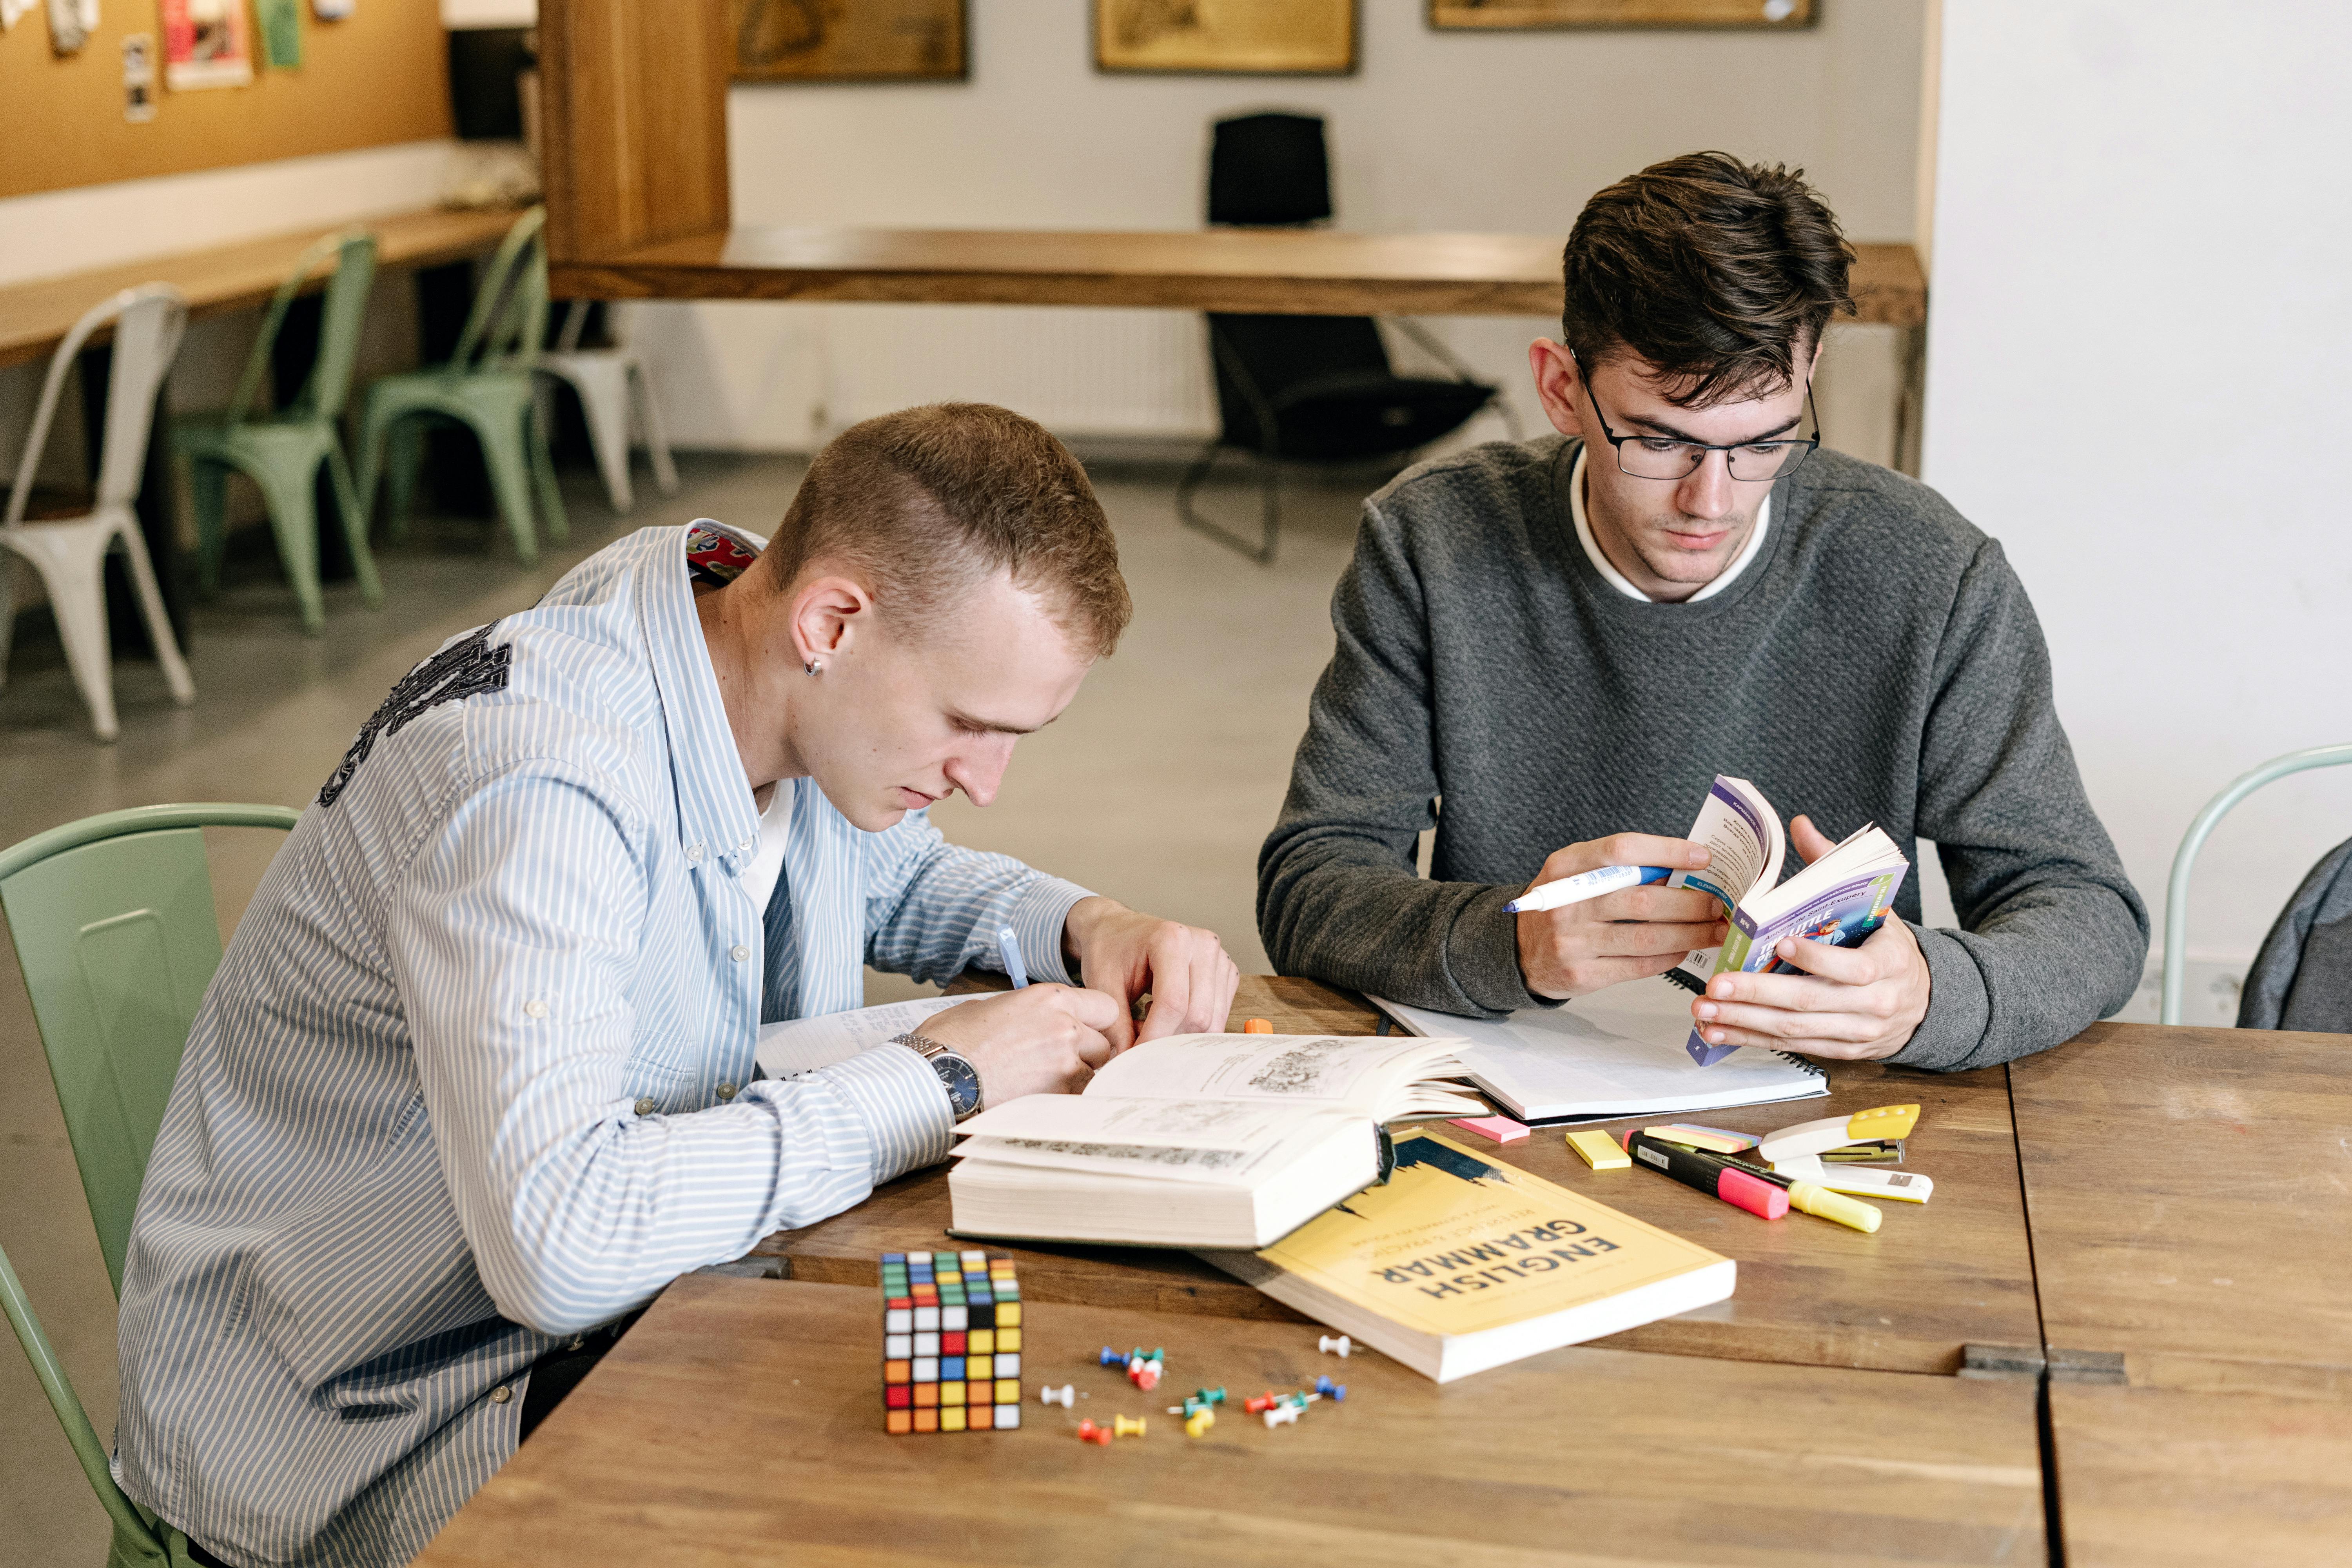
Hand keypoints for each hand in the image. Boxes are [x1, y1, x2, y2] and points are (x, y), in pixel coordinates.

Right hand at [917, 984, 1122, 1105]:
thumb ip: (1021, 1011)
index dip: (1096, 1022)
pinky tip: (1040, 1100)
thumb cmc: (951, 1041)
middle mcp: (1065, 1026)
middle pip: (1104, 1044)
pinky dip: (1065, 1101)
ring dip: (1077, 1080)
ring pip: (1094, 1074)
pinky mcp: (1058, 1095)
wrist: (937, 1078)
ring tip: (1044, 1084)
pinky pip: (1077, 1099)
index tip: (1085, 1031)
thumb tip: (1027, 1020)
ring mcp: (1064, 1063)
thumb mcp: (986, 1008)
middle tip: (1061, 1063)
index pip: (1104, 1007)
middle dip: (1089, 1055)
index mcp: (1049, 998)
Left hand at [1061, 896, 1240, 1050]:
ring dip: (1181, 1034)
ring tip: (1151, 1020)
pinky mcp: (1227, 973)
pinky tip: (1169, 1012)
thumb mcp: (1103, 984)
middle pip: (1198, 1016)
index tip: (1135, 1057)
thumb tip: (1126, 1062)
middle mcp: (1203, 945)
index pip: (1174, 1003)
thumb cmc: (1110, 950)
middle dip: (1168, 1039)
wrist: (1119, 929)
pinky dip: (1193, 1026)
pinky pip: (1218, 1016)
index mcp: (1172, 939)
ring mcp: (1220, 958)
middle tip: (1138, 1038)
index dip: (1154, 1037)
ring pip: (1212, 1021)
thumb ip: (1115, 1025)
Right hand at [1515, 834, 1726, 999]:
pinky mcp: (1582, 974)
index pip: (1622, 850)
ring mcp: (1572, 941)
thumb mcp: (1574, 873)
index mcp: (1566, 866)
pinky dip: (1669, 956)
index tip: (1703, 857)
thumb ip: (1617, 867)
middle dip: (1690, 902)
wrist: (1517, 952)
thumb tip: (1681, 867)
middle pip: (1642, 899)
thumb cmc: (1560, 906)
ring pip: (1647, 937)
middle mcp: (1567, 902)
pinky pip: (1638, 965)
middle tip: (1717, 904)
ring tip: (1714, 930)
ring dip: (1690, 933)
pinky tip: (1685, 949)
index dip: (1667, 851)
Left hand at [1688, 815, 1931, 1060]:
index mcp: (1888, 965)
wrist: (1924, 1002)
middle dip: (1758, 994)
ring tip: (1705, 1009)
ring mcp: (1855, 1032)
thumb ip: (1835, 869)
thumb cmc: (1889, 949)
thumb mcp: (1878, 909)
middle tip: (1717, 984)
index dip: (1816, 959)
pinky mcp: (1839, 1050)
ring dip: (1744, 1021)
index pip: (1852, 967)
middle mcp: (1873, 1004)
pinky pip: (1791, 1046)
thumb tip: (1801, 826)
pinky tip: (1717, 1030)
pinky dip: (1750, 1039)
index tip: (1781, 944)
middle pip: (1809, 1001)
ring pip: (1794, 1030)